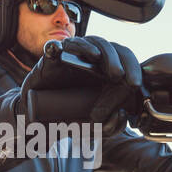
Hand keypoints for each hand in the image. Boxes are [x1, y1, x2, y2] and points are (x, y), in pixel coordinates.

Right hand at [20, 36, 142, 134]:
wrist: (37, 123)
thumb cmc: (67, 120)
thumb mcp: (94, 129)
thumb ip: (111, 127)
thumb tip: (121, 114)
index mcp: (106, 74)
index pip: (125, 61)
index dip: (133, 68)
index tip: (134, 84)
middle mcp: (92, 62)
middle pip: (112, 48)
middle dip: (119, 59)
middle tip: (119, 75)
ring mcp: (72, 58)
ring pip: (90, 42)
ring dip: (98, 49)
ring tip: (98, 60)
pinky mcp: (51, 59)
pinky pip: (57, 46)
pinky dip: (60, 46)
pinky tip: (63, 50)